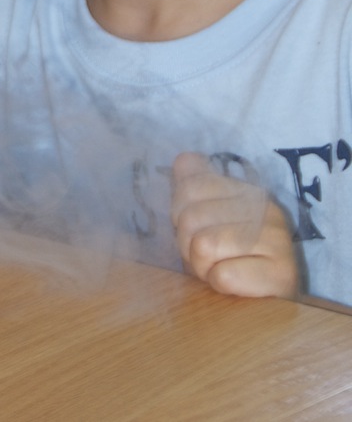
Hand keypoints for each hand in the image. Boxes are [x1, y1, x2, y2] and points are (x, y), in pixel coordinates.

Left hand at [170, 151, 297, 298]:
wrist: (266, 303)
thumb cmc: (229, 258)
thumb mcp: (206, 218)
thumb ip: (194, 186)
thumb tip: (183, 159)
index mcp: (247, 190)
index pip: (190, 187)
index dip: (180, 215)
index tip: (198, 231)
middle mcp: (267, 208)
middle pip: (191, 217)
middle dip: (188, 245)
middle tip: (209, 257)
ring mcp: (278, 239)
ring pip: (204, 246)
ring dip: (203, 266)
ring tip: (220, 269)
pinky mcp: (282, 273)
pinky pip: (224, 275)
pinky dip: (220, 283)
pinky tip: (235, 284)